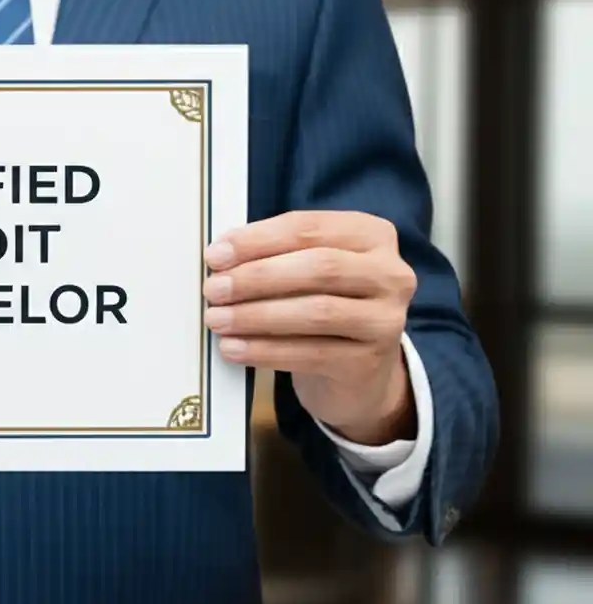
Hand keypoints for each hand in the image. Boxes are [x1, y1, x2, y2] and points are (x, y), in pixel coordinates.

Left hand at [202, 211, 417, 444]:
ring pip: (316, 311)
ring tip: (217, 319)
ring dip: (256, 315)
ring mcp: (386, 319)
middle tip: (214, 289)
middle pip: (319, 267)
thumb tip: (221, 255)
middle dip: (257, 277)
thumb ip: (276, 256)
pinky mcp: (369, 361)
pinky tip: (234, 349)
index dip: (259, 239)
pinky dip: (265, 350)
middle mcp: (390, 273)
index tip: (216, 254)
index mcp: (372, 236)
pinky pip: (311, 353)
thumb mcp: (307, 273)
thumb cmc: (323, 310)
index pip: (310, 228)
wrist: (357, 374)